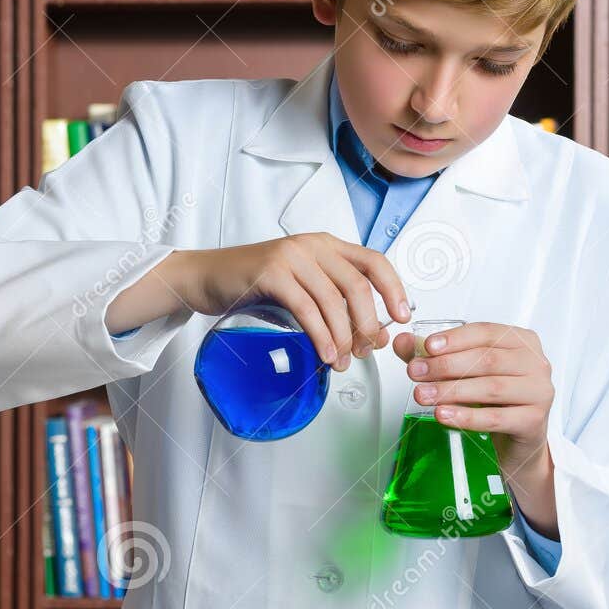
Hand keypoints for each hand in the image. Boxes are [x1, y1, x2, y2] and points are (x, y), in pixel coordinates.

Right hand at [186, 235, 412, 370]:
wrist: (207, 276)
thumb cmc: (254, 284)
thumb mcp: (301, 283)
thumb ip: (332, 300)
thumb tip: (371, 334)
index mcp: (326, 245)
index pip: (374, 262)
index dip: (393, 289)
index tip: (401, 317)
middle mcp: (312, 246)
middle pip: (357, 286)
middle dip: (368, 325)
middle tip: (367, 351)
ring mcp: (291, 257)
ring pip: (333, 301)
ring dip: (343, 338)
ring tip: (341, 362)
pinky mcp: (271, 274)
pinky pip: (307, 309)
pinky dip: (320, 336)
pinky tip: (325, 354)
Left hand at [393, 321, 557, 530]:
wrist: (519, 438)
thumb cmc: (496, 399)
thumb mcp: (467, 372)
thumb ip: (435, 355)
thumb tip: (403, 343)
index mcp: (521, 341)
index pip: (485, 332)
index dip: (454, 339)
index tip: (427, 347)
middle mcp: (535, 362)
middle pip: (487, 359)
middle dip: (446, 366)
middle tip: (416, 373)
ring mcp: (539, 391)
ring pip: (491, 387)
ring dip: (452, 391)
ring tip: (423, 396)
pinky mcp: (534, 419)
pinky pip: (496, 417)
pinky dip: (466, 416)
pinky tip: (444, 415)